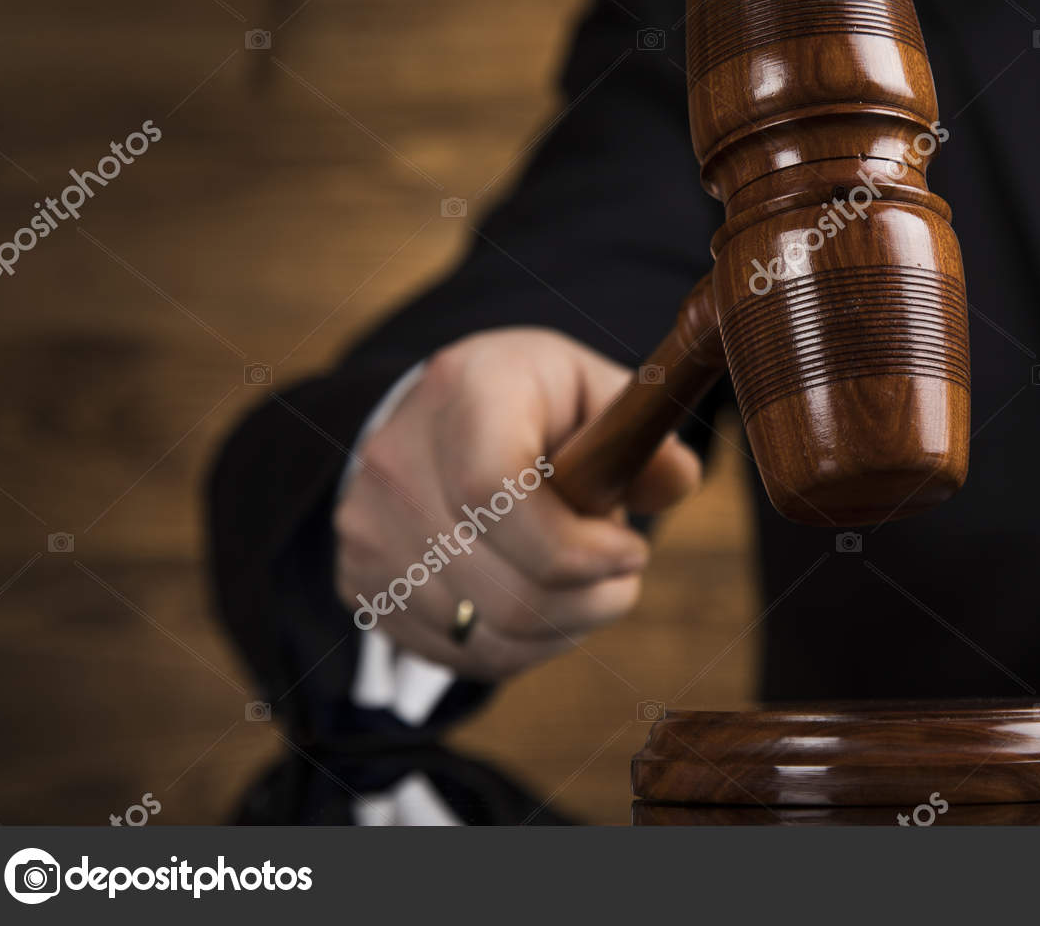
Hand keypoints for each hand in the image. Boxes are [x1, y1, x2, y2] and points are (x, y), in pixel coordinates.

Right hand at [333, 327, 701, 681]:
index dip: (575, 547)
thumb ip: (639, 426)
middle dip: (589, 600)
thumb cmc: (530, 401)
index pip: (494, 494)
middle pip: (501, 588)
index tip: (632, 550)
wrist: (434, 414)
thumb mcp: (590, 386)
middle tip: (622, 574)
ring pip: (485, 635)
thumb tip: (677, 478)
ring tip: (586, 584)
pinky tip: (542, 601)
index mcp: (463, 392)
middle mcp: (395, 461)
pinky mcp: (363, 583)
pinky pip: (458, 653)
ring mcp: (368, 529)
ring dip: (561, 627)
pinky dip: (520, 646)